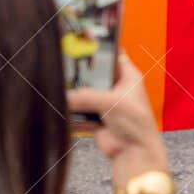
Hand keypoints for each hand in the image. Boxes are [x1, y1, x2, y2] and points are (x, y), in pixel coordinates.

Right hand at [67, 52, 171, 187]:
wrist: (133, 152)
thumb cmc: (135, 124)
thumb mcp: (112, 102)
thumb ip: (87, 96)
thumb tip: (67, 96)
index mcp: (128, 76)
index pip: (113, 54)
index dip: (100, 48)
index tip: (83, 40)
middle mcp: (116, 86)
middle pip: (95, 73)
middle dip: (82, 73)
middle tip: (64, 65)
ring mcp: (106, 101)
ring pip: (85, 91)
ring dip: (75, 92)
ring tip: (58, 84)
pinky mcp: (96, 116)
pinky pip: (80, 108)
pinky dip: (73, 108)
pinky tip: (61, 103)